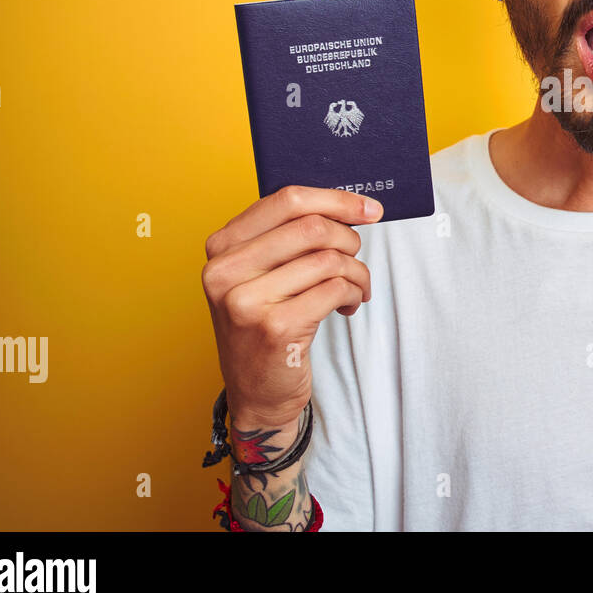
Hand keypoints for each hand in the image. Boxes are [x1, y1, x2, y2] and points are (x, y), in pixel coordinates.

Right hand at [201, 185, 381, 429]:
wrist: (257, 393)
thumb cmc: (265, 326)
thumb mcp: (260, 275)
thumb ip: (288, 237)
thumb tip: (348, 206)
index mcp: (222, 247)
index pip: (286, 200)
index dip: (336, 199)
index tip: (369, 209)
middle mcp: (225, 271)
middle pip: (312, 226)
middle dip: (349, 240)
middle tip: (355, 258)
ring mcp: (246, 301)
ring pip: (328, 259)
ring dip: (356, 272)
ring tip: (354, 288)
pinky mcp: (274, 327)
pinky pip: (334, 289)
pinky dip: (352, 293)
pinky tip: (347, 306)